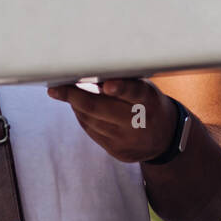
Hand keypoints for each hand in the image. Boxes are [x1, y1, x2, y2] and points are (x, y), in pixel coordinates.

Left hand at [46, 79, 177, 162]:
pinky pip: (92, 132)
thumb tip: (89, 69)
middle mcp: (139, 122)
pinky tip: (78, 108)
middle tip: (55, 88)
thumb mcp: (145, 89)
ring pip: (91, 121)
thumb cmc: (149, 103)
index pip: (134, 92)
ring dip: (75, 106)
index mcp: (149, 101)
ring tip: (65, 93)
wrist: (165, 138)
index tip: (106, 85)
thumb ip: (124, 81)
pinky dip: (82, 118)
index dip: (120, 88)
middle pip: (101, 109)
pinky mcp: (118, 152)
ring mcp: (127, 140)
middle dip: (74, 96)